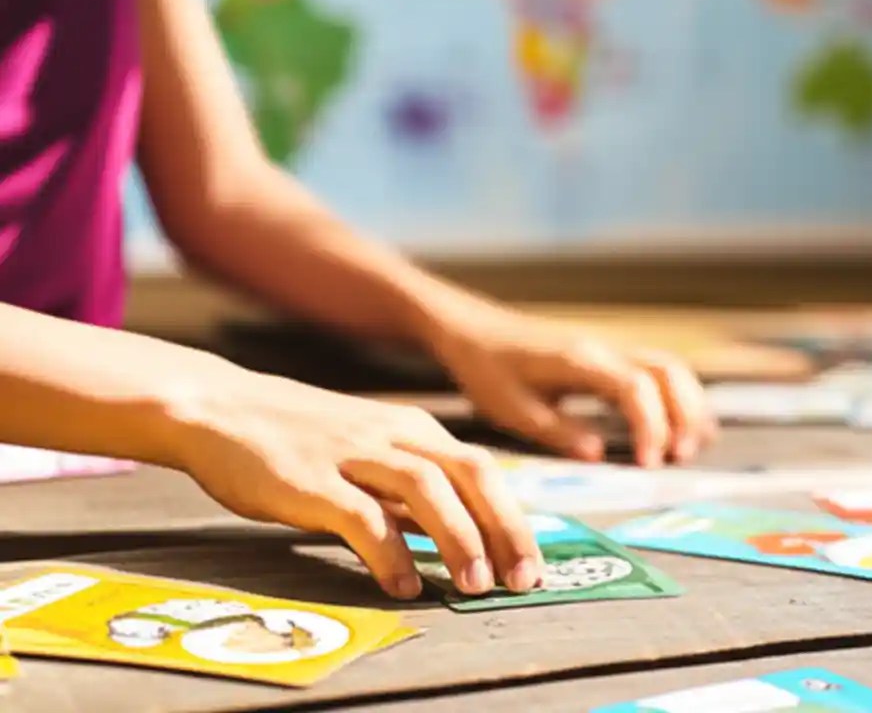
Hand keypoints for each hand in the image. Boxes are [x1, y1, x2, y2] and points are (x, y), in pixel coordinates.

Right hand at [163, 365, 540, 599]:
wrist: (218, 407)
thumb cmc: (295, 438)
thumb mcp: (367, 453)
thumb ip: (407, 493)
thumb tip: (455, 539)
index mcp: (413, 428)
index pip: (481, 472)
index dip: (513, 519)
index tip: (531, 566)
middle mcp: (392, 433)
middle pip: (470, 474)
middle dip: (504, 529)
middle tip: (522, 580)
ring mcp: (351, 451)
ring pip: (425, 488)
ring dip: (458, 538)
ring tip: (474, 585)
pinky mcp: (310, 477)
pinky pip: (361, 514)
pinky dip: (388, 552)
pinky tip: (402, 585)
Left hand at [428, 307, 716, 466]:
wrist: (472, 329)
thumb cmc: (486, 368)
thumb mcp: (511, 408)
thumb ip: (557, 432)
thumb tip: (598, 455)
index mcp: (581, 361)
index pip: (636, 388)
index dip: (651, 427)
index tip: (649, 464)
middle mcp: (605, 349)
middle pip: (669, 371)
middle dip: (684, 416)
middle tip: (680, 459)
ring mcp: (610, 349)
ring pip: (670, 367)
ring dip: (688, 406)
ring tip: (688, 449)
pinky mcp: (608, 357)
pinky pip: (656, 371)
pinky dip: (677, 397)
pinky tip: (680, 428)